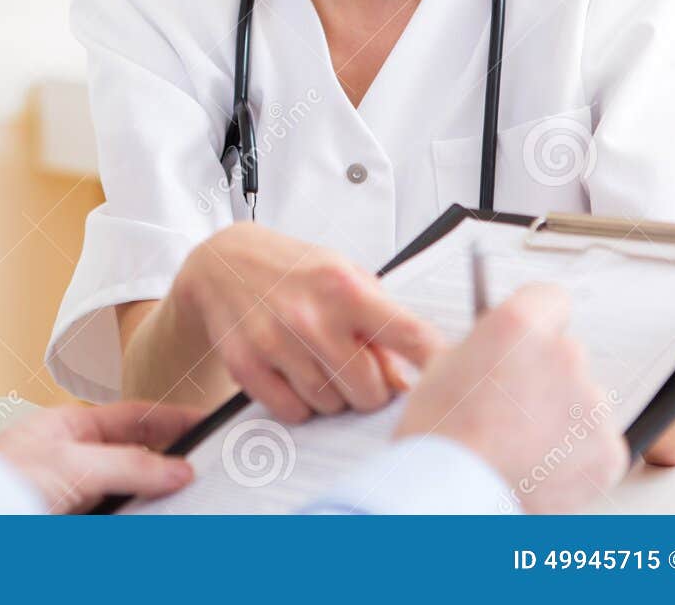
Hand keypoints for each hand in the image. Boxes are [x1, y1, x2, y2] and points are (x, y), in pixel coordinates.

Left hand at [0, 401, 203, 512]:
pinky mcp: (72, 524)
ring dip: (155, 504)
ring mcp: (73, 496)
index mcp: (71, 428)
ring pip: (128, 497)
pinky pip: (116, 521)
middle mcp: (74, 460)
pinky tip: (156, 528)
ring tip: (191, 508)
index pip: (136, 418)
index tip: (210, 424)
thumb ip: (128, 463)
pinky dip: (137, 525)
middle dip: (171, 467)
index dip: (174, 420)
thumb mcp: (72, 464)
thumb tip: (178, 468)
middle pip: (136, 460)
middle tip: (211, 473)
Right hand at [170, 223, 445, 422]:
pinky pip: (294, 411)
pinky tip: (293, 373)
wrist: (222, 263)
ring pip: (332, 405)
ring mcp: (277, 343)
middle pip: (371, 390)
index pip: (411, 336)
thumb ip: (380, 323)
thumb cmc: (292, 269)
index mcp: (346, 288)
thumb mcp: (345, 276)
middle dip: (370, 389)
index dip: (438, 365)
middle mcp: (312, 315)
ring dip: (333, 395)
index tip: (452, 383)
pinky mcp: (247, 365)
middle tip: (356, 368)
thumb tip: (408, 378)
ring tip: (317, 361)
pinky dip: (300, 403)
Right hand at [396, 283, 628, 512]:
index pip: (550, 298)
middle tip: (511, 406)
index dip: (537, 319)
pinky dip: (576, 456)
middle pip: (567, 354)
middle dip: (546, 375)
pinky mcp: (610, 450)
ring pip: (582, 402)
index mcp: (520, 325)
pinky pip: (598, 444)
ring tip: (520, 445)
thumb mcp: (443, 366)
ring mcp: (592, 405)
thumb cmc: (440, 437)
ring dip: (561, 416)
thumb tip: (500, 349)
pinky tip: (540, 467)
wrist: (453, 498)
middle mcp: (565, 356)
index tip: (529, 339)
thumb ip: (486, 347)